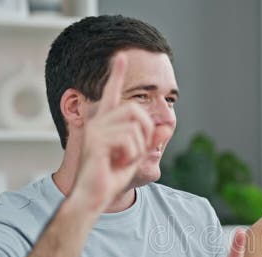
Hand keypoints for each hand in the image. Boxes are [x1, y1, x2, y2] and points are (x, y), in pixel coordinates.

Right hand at [71, 54, 157, 212]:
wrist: (94, 195)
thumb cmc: (111, 178)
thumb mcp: (138, 157)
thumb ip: (152, 140)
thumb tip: (167, 126)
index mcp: (106, 123)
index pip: (112, 94)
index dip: (117, 75)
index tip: (121, 56)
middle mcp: (98, 122)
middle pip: (136, 110)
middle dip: (145, 131)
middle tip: (135, 152)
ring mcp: (95, 130)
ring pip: (135, 126)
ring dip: (137, 147)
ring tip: (122, 160)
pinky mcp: (96, 140)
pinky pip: (129, 140)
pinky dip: (131, 155)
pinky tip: (116, 163)